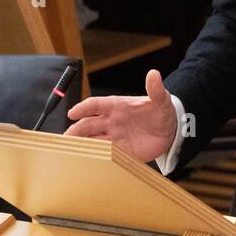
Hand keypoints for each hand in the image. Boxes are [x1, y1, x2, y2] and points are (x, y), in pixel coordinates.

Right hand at [64, 68, 178, 160]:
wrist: (170, 131)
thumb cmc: (161, 112)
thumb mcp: (161, 100)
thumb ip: (155, 89)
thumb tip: (154, 73)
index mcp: (117, 106)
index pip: (96, 105)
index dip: (83, 108)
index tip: (72, 113)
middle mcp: (111, 121)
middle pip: (87, 125)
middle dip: (75, 131)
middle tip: (65, 137)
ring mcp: (114, 137)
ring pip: (92, 140)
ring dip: (81, 144)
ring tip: (70, 151)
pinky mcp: (120, 151)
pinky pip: (104, 155)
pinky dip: (95, 157)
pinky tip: (86, 162)